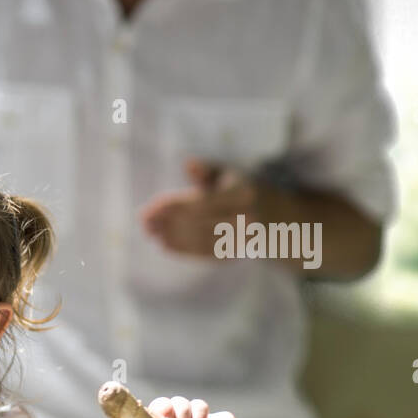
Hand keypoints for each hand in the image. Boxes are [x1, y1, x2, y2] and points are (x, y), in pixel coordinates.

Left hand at [139, 159, 258, 257]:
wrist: (273, 217)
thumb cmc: (241, 189)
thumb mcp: (228, 173)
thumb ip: (207, 169)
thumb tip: (189, 164)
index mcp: (242, 194)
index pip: (201, 202)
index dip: (173, 206)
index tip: (149, 208)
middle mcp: (245, 219)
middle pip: (198, 223)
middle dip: (167, 222)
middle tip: (144, 221)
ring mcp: (241, 240)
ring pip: (199, 240)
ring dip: (171, 236)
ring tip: (151, 231)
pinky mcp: (234, 254)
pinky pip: (204, 253)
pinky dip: (182, 249)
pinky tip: (164, 244)